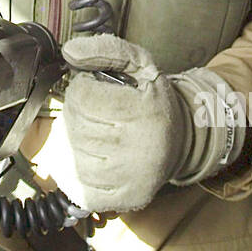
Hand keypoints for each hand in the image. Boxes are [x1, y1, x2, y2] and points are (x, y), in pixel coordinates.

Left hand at [49, 34, 246, 214]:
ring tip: (92, 130)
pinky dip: (73, 170)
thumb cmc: (153, 100)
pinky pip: (78, 187)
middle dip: (75, 112)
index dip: (81, 88)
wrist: (182, 139)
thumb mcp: (140, 65)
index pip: (83, 98)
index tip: (91, 88)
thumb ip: (106, 50)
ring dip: (73, 139)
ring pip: (73, 155)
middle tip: (91, 109)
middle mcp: (141, 150)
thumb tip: (70, 51)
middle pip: (75, 126)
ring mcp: (131, 179)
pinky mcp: (124, 200)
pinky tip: (87, 155)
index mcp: (146, 113)